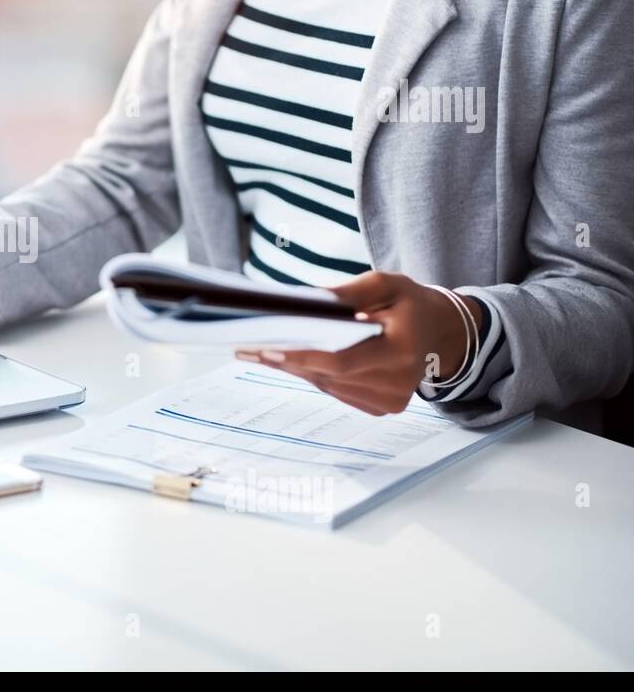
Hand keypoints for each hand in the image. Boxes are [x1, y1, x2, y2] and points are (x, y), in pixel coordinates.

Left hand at [235, 271, 480, 415]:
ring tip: (257, 349)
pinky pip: (336, 390)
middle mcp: (397, 384)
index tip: (268, 348)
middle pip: (328, 376)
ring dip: (293, 368)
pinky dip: (312, 374)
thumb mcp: (386, 284)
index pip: (342, 361)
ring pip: (327, 385)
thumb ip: (349, 293)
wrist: (444, 333)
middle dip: (286, 359)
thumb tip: (306, 301)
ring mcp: (390, 401)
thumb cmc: (411, 303)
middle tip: (246, 345)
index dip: (303, 356)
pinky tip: (285, 359)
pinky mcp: (381, 407)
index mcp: (403, 352)